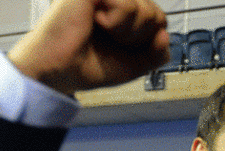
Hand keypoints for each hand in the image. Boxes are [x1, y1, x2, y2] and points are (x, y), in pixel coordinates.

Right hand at [8, 0, 169, 95]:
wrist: (58, 70)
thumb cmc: (87, 65)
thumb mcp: (132, 65)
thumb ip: (156, 53)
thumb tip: (166, 35)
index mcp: (123, 12)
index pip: (159, 20)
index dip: (148, 40)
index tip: (122, 46)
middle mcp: (115, 0)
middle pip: (157, 14)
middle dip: (139, 37)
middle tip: (110, 39)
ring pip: (146, 10)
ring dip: (127, 32)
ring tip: (101, 30)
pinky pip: (127, 4)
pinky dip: (116, 22)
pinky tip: (95, 21)